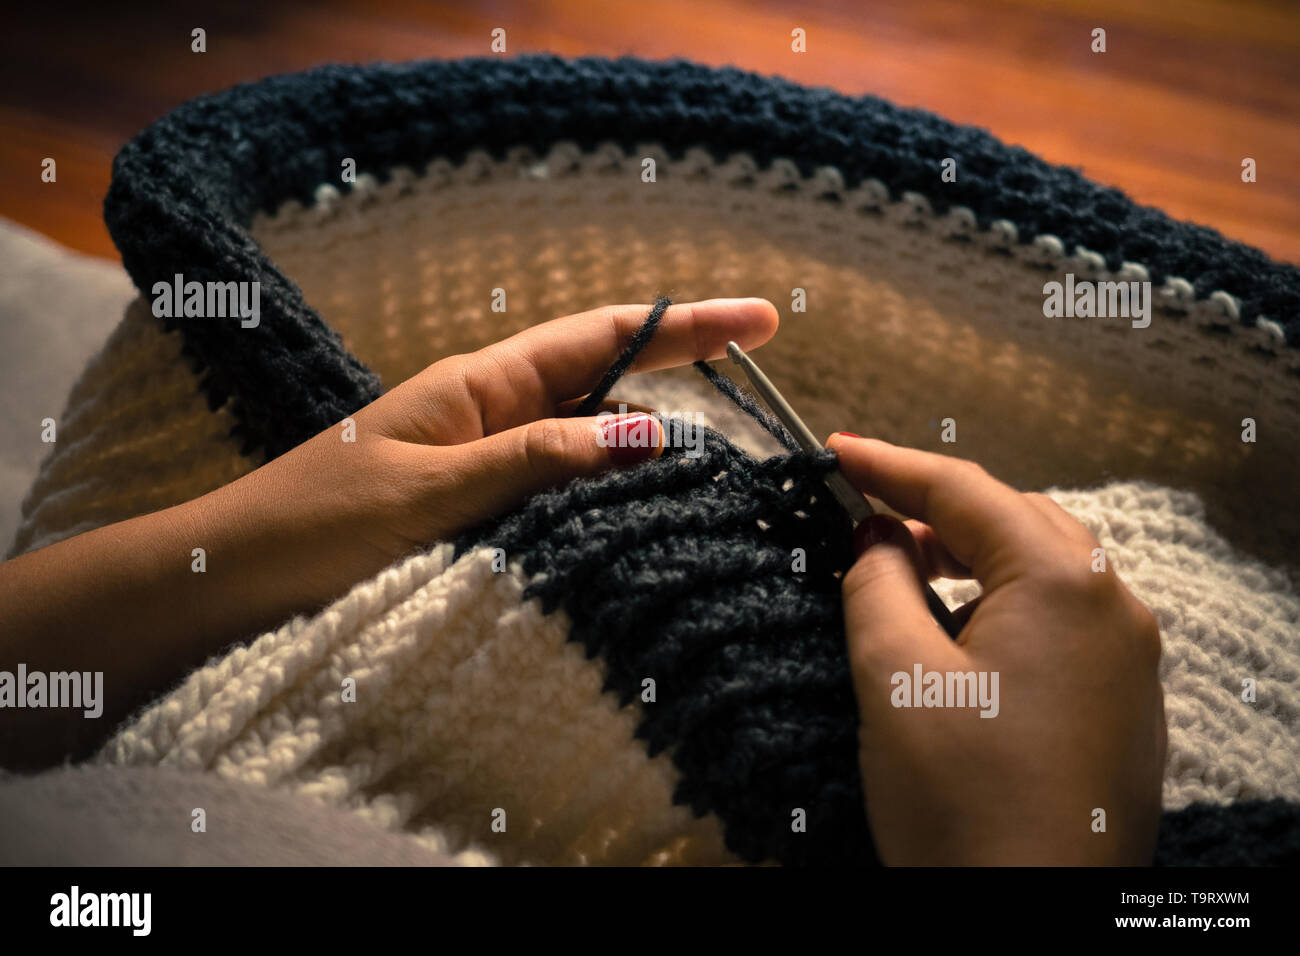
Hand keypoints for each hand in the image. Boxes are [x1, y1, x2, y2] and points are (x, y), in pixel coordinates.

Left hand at [207, 297, 778, 616]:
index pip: (601, 338)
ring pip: (588, 435)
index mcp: (478, 386)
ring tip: (727, 446)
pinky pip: (559, 487)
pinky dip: (608, 489)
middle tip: (763, 358)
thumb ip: (539, 460)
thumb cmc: (314, 526)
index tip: (759, 318)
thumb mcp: (433, 490)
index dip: (684, 325)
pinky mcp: (472, 510)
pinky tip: (644, 506)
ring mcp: (482, 463)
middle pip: (605, 374)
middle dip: (684, 363)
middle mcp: (487, 414)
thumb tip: (650, 430)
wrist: (229, 579)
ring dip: (652, 433)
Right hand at [827, 435, 1165, 864]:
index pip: (965, 491)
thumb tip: (874, 534)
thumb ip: (877, 582)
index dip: (889, 466)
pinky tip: (959, 637)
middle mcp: (1115, 606)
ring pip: (1043, 571)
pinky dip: (1003, 606)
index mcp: (1062, 582)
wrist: (1031, 921)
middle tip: (862, 516)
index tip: (833, 450)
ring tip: (904, 573)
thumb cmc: (960, 800)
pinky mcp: (1126, 707)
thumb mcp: (893, 676)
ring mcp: (1131, 660)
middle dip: (935, 511)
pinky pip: (1062, 623)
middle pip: (1014, 521)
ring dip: (970, 559)